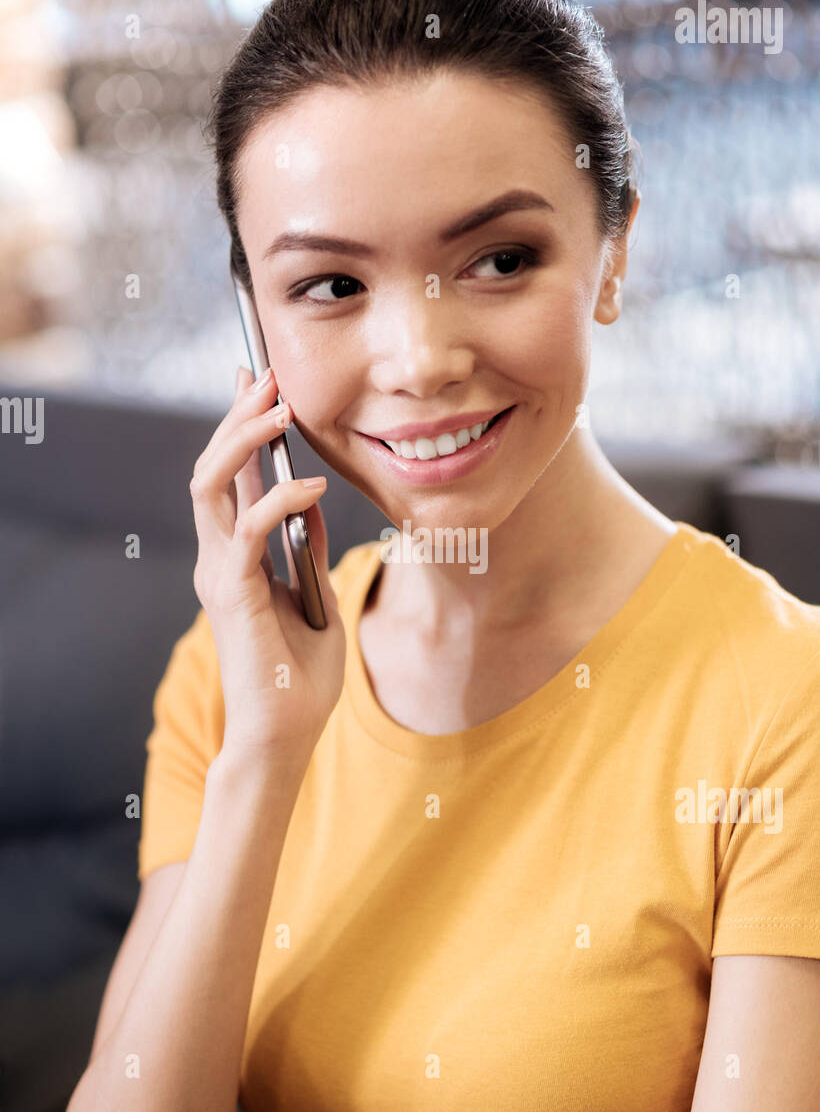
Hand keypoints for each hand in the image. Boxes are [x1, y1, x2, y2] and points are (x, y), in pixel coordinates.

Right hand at [189, 365, 346, 759]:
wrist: (284, 736)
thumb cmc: (301, 680)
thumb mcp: (316, 598)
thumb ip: (307, 549)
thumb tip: (311, 499)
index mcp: (235, 558)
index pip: (231, 478)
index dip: (239, 426)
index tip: (257, 380)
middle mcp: (218, 558)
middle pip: (213, 468)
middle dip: (238, 416)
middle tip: (267, 374)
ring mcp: (220, 573)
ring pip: (212, 485)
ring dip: (244, 440)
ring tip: (278, 407)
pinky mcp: (233, 593)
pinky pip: (248, 530)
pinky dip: (278, 501)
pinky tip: (313, 486)